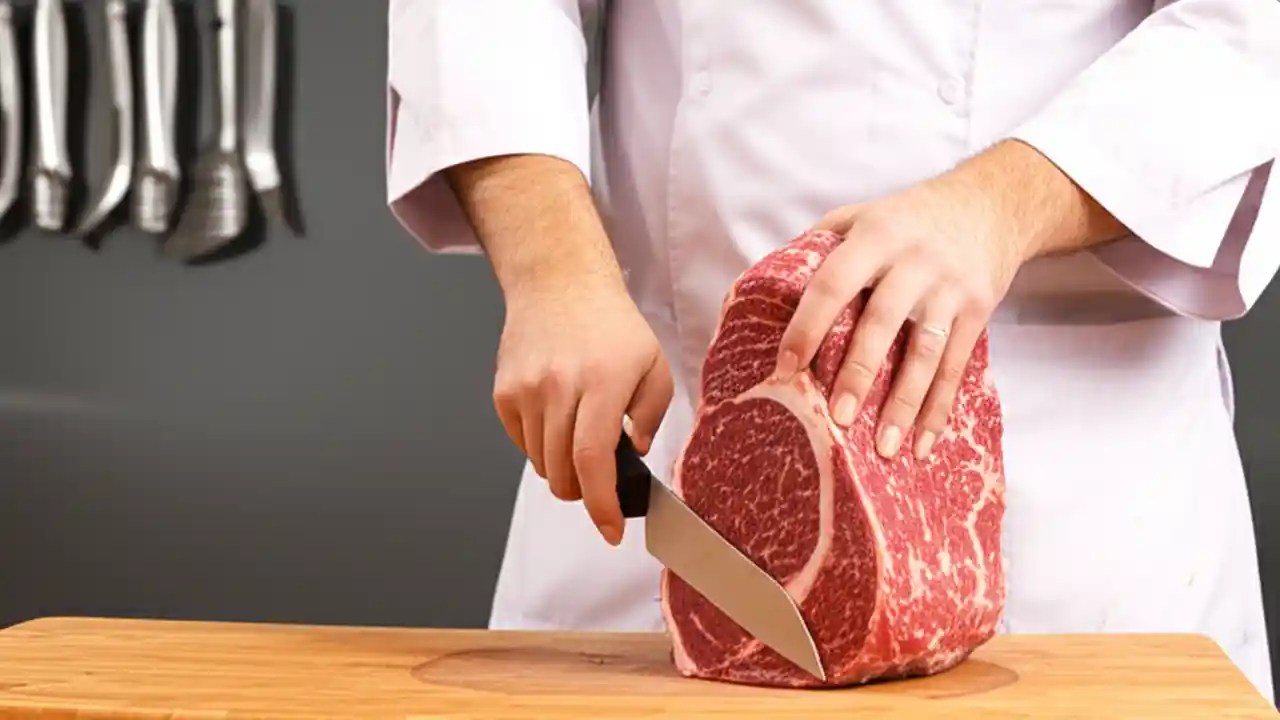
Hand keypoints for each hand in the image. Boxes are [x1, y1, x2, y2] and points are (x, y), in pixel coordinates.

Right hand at [445, 153, 674, 545]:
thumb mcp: (654, 367)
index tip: (611, 530)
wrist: (559, 286)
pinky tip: (558, 417)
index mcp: (603, 381)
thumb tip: (633, 456)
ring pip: (542, 465)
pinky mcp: (504, 393)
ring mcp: (526, 390)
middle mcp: (559, 386)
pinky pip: (523, 444)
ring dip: (564, 468)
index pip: (594, 459)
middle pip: (564, 473)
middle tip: (603, 478)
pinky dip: (542, 447)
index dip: (602, 504)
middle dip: (585, 491)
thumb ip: (652, 417)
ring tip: (580, 434)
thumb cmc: (612, 328)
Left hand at [775, 169, 1029, 460]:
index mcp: (875, 236)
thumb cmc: (909, 217)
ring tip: (885, 449)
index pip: (833, 284)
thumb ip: (821, 247)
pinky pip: (956, 367)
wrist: (990, 204)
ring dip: (904, 404)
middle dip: (859, 374)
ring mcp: (950, 289)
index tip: (786, 369)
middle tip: (838, 419)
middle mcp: (914, 262)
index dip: (808, 327)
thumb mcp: (862, 214)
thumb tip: (769, 291)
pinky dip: (938, 409)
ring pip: (926, 354)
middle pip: (882, 323)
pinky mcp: (979, 311)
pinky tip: (922, 443)